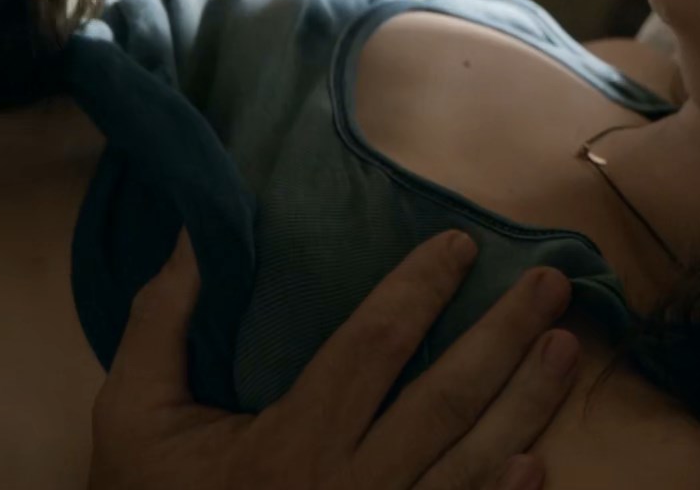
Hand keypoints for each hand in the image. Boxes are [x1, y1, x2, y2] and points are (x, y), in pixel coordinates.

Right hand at [88, 230, 580, 489]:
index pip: (373, 346)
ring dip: (527, 404)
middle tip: (552, 285)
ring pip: (472, 462)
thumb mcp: (132, 415)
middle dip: (504, 336)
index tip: (459, 244)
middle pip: (446, 399)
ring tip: (567, 348)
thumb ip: (162, 323)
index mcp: (292, 442)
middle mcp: (348, 487)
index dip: (420, 289)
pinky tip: (541, 462)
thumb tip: (194, 235)